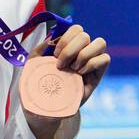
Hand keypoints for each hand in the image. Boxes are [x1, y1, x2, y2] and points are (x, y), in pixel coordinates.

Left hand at [23, 24, 109, 138]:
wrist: (45, 109)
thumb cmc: (38, 86)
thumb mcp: (33, 66)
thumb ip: (39, 51)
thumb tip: (50, 39)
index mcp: (67, 45)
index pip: (75, 28)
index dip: (65, 38)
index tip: (53, 55)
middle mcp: (81, 50)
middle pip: (84, 34)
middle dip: (70, 48)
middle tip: (60, 65)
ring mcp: (91, 60)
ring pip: (100, 42)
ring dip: (82, 55)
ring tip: (72, 69)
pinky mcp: (99, 72)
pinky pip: (105, 58)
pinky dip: (91, 64)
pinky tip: (80, 74)